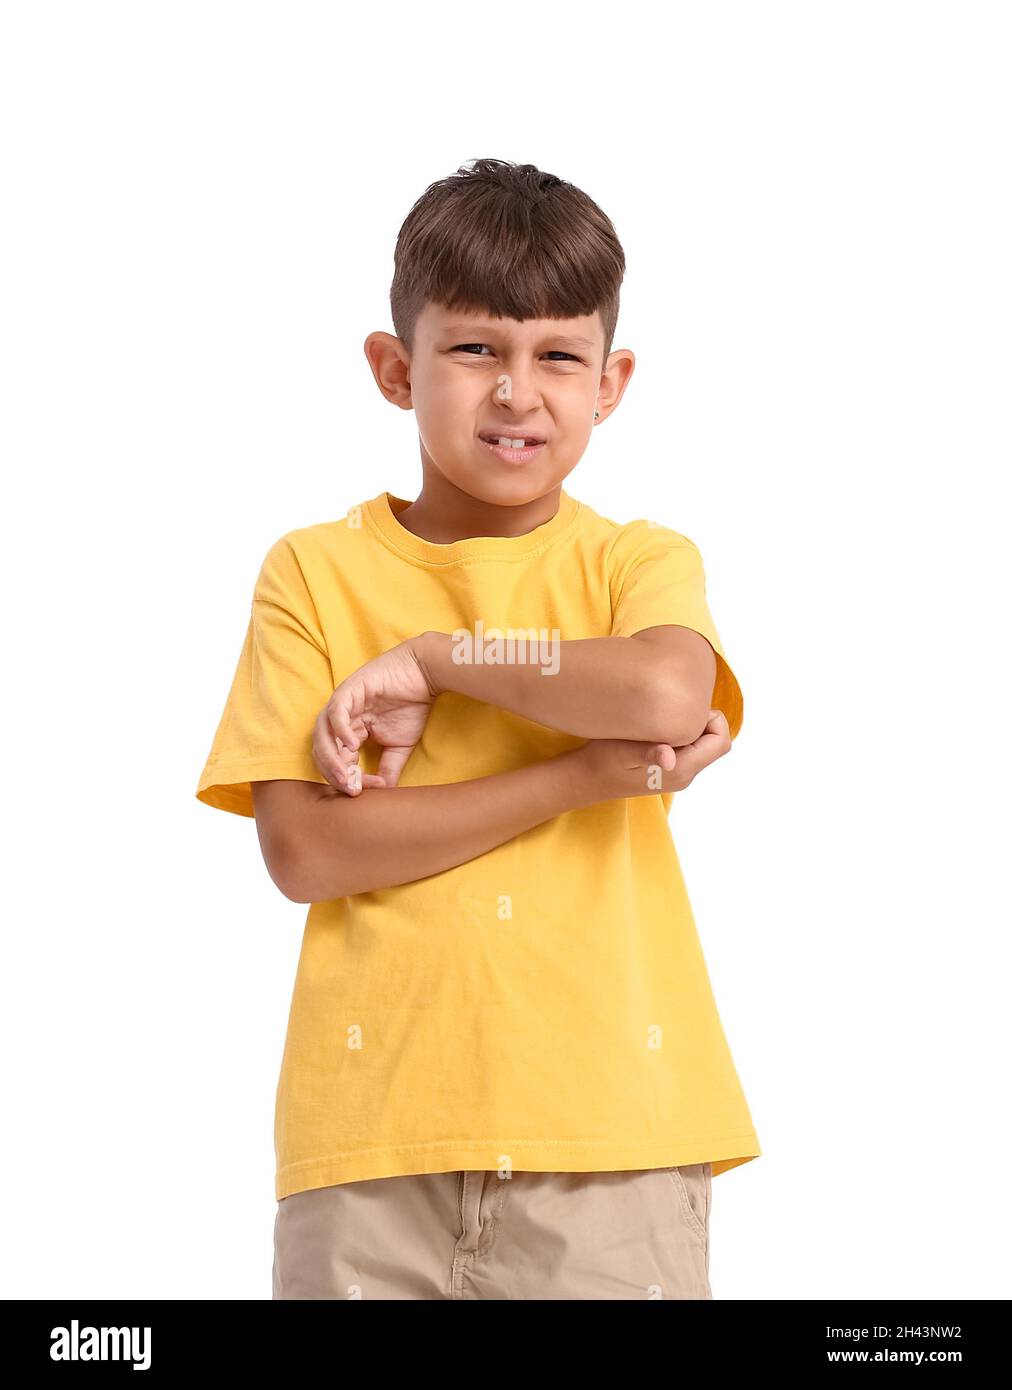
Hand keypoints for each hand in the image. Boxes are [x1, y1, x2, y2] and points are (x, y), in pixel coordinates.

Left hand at [312, 637, 436, 796]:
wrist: (424, 674)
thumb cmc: (411, 705)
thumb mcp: (399, 747)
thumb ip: (388, 769)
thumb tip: (383, 794)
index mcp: (348, 731)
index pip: (336, 760)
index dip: (345, 779)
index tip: (360, 793)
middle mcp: (340, 719)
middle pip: (323, 750)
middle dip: (334, 773)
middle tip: (350, 789)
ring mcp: (342, 703)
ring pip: (323, 734)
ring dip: (332, 757)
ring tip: (347, 774)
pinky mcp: (349, 689)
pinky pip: (335, 712)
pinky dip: (340, 730)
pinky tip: (353, 745)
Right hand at [576, 710, 732, 799]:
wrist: (587, 779)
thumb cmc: (603, 761)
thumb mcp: (623, 752)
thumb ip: (648, 752)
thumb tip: (669, 756)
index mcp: (680, 770)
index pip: (721, 742)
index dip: (712, 719)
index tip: (684, 708)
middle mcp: (686, 775)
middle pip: (715, 742)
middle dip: (702, 721)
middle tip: (673, 708)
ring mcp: (679, 774)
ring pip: (703, 744)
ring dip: (690, 727)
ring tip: (665, 715)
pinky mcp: (670, 770)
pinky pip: (690, 748)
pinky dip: (681, 734)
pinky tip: (658, 727)